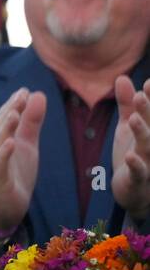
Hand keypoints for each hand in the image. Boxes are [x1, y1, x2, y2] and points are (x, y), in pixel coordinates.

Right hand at [0, 87, 44, 233]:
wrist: (5, 208)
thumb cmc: (14, 173)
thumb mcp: (27, 145)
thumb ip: (31, 121)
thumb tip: (37, 94)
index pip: (4, 117)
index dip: (14, 104)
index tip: (25, 91)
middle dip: (9, 111)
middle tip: (20, 97)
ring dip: (4, 128)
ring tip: (14, 115)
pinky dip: (3, 154)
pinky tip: (10, 143)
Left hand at [112, 76, 149, 220]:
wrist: (135, 192)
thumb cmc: (135, 155)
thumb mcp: (127, 128)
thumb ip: (127, 105)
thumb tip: (122, 77)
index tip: (148, 82)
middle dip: (148, 112)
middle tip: (141, 95)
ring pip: (148, 148)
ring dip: (143, 133)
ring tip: (133, 119)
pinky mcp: (139, 180)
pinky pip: (139, 172)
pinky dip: (136, 165)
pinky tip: (130, 156)